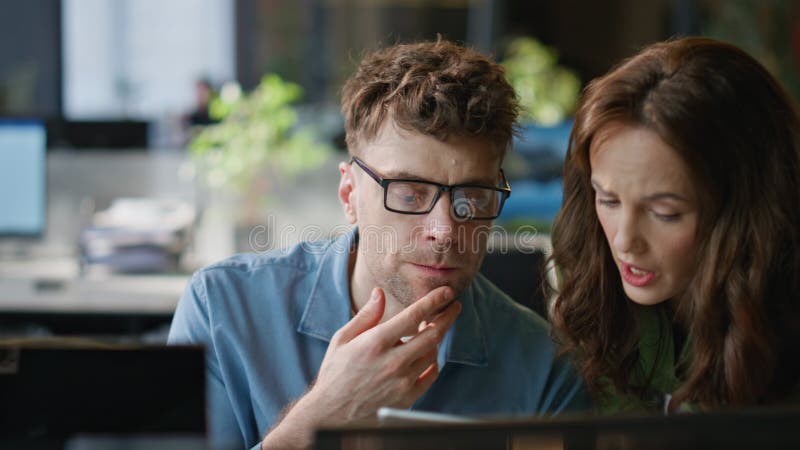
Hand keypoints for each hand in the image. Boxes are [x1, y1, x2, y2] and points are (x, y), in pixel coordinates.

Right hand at [262, 285, 460, 448]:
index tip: (446, 292)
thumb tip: (379, 293)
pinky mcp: (407, 398)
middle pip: (432, 334)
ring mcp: (402, 381)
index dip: (434, 301)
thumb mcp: (343, 339)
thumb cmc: (335, 373)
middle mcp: (393, 361)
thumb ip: (365, 316)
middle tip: (453, 307)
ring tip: (429, 330)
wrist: (331, 413)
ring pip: (432, 354)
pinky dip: (433, 362)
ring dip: (435, 339)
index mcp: (376, 342)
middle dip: (447, 317)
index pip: (413, 315)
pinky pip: (431, 375)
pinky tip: (427, 355)